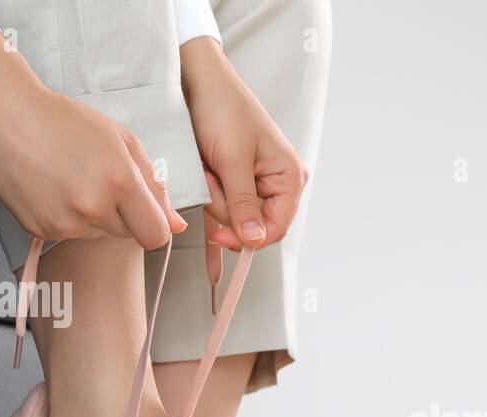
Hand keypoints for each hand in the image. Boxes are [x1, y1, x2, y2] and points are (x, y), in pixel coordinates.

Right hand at [0, 29, 185, 249]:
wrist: (6, 114)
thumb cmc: (67, 121)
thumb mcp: (123, 141)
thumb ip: (155, 186)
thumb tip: (177, 225)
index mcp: (120, 183)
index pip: (155, 235)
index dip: (154, 224)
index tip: (145, 212)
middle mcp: (92, 208)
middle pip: (127, 234)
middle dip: (122, 213)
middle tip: (98, 178)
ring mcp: (63, 223)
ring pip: (98, 234)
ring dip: (94, 215)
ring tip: (72, 178)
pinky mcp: (39, 229)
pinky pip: (69, 234)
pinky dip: (67, 217)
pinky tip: (53, 187)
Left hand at [180, 37, 307, 250]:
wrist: (197, 81)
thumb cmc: (222, 110)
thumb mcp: (232, 159)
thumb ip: (244, 203)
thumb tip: (255, 241)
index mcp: (289, 178)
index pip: (276, 228)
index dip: (248, 238)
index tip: (219, 236)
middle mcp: (277, 185)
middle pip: (253, 225)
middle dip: (226, 210)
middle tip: (211, 177)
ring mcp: (255, 185)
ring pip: (234, 218)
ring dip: (213, 199)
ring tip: (206, 167)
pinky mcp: (234, 184)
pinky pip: (227, 215)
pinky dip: (216, 225)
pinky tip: (213, 267)